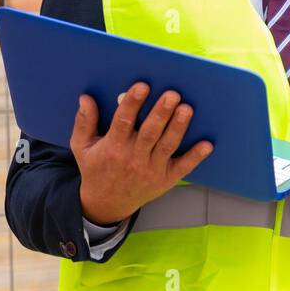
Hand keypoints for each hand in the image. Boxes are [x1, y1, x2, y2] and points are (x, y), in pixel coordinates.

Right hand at [71, 82, 212, 224]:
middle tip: (172, 94)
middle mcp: (133, 158)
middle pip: (150, 133)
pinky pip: (182, 167)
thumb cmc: (96, 168)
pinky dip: (195, 157)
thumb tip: (85, 98)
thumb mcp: (82, 147)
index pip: (123, 122)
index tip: (142, 86)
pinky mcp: (165, 179)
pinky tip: (207, 144)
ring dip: (178, 127)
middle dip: (161, 113)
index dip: (132, 103)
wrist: (106, 204)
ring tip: (187, 109)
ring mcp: (151, 170)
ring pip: (167, 146)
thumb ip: (84, 122)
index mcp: (113, 147)